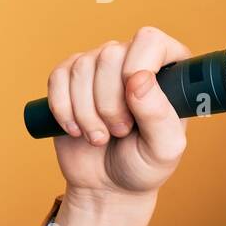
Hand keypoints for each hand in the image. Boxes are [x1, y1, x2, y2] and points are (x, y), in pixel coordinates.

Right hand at [45, 26, 191, 198]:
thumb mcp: (164, 148)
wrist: (108, 184)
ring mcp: (99, 67)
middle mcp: (133, 59)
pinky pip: (57, 78)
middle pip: (110, 54)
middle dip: (110, 102)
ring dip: (87, 112)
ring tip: (100, 137)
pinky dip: (63, 109)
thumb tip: (138, 78)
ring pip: (82, 67)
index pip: (150, 40)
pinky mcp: (69, 80)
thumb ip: (159, 114)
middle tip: (120, 131)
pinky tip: (75, 130)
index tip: (133, 101)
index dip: (136, 67)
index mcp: (168, 69)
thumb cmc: (144, 164)